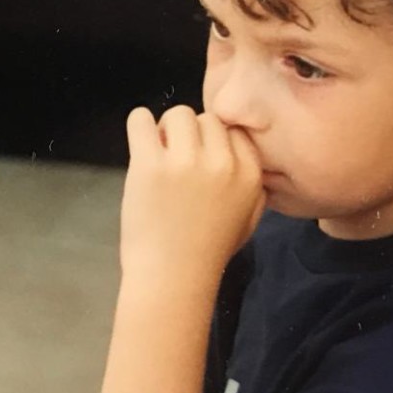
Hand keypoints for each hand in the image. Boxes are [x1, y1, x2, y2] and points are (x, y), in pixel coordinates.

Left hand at [119, 106, 264, 284]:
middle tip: (176, 159)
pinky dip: (138, 124)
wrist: (172, 277)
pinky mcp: (149, 165)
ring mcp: (185, 163)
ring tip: (159, 156)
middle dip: (190, 134)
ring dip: (165, 130)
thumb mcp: (248, 220)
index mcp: (250, 175)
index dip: (213, 141)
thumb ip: (253, 187)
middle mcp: (222, 163)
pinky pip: (140, 119)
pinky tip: (140, 143)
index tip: (201, 160)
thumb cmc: (207, 251)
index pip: (233, 129)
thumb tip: (242, 154)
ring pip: (177, 114)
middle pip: (206, 118)